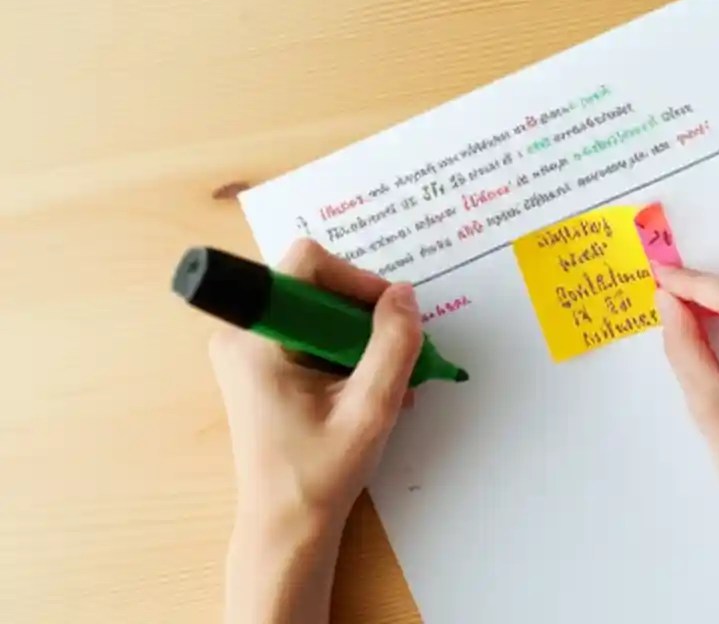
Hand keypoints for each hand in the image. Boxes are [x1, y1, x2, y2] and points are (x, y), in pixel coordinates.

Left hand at [209, 239, 422, 623]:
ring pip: (320, 310)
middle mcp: (242, 334)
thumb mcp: (370, 408)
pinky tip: (371, 390)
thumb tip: (405, 296)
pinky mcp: (263, 366)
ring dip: (362, 340)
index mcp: (255, 338)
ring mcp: (250, 349)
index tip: (390, 315)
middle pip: (316, 284)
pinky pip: (313, 334)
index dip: (356, 280)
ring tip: (391, 381)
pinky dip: (347, 354)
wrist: (287, 526)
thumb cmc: (319, 473)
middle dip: (364, 316)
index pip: (307, 264)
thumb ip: (392, 346)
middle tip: (398, 354)